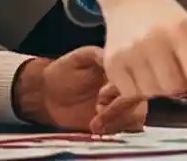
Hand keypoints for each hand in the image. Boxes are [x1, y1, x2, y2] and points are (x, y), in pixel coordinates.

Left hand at [17, 46, 145, 132]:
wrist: (49, 94)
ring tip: (95, 123)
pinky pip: (126, 130)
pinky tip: (97, 129)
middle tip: (97, 109)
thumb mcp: (79, 58)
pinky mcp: (114, 123)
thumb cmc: (64, 71)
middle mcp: (125, 88)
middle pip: (138, 102)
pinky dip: (114, 131)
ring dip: (117, 123)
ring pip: (135, 119)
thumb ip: (96, 56)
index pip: (133, 80)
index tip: (102, 94)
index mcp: (121, 70)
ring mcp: (121, 107)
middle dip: (120, 110)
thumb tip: (110, 57)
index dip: (121, 90)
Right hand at [91, 0, 186, 127]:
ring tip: (155, 66)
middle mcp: (154, 39)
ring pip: (152, 94)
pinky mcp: (111, 62)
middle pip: (173, 88)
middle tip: (173, 68)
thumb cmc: (166, 19)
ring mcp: (130, 51)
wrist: (130, 0)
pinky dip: (138, 88)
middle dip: (178, 86)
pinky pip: (131, 94)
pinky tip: (139, 68)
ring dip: (158, 88)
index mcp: (181, 30)